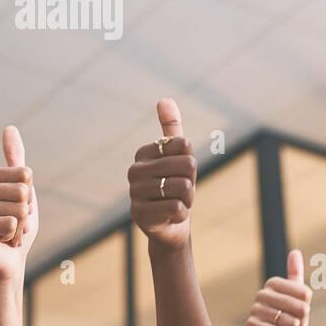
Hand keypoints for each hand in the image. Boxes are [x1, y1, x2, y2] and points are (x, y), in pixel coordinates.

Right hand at [0, 126, 37, 284]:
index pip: (24, 174)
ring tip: (6, 233)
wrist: (9, 262)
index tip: (17, 208)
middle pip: (21, 191)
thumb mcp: (23, 190)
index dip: (29, 196)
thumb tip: (9, 127)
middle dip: (25, 212)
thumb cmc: (16, 226)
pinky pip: (9, 223)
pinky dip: (13, 236)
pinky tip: (0, 241)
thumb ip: (15, 160)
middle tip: (12, 224)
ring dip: (20, 227)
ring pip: (16, 209)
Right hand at [129, 98, 197, 253]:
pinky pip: (177, 208)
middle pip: (187, 165)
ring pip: (183, 187)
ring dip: (188, 199)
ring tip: (175, 203)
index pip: (185, 146)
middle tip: (179, 192)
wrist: (170, 226)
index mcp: (143, 153)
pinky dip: (182, 214)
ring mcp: (134, 193)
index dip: (190, 162)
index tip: (179, 172)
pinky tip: (170, 216)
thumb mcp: (177, 157)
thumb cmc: (174, 187)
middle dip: (191, 182)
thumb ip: (172, 129)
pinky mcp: (139, 215)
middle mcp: (134, 171)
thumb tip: (165, 100)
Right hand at [246, 250, 312, 325]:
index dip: (303, 298)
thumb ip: (296, 278)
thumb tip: (295, 252)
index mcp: (273, 285)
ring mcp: (254, 310)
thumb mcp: (299, 301)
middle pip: (291, 303)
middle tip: (298, 321)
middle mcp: (261, 295)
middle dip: (299, 315)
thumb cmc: (290, 324)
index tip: (305, 304)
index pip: (296, 288)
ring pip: (283, 319)